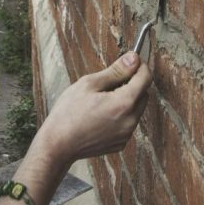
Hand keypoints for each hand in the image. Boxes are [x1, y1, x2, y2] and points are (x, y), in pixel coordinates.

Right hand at [36, 52, 151, 166]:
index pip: (146, 78)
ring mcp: (126, 134)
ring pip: (136, 110)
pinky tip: (100, 116)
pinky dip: (120, 116)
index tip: (131, 62)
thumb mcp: (89, 84)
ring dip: (126, 101)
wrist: (58, 145)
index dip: (139, 66)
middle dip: (132, 84)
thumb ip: (115, 71)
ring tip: (101, 101)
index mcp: (124, 103)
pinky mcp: (120, 143)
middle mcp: (130, 120)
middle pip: (143, 94)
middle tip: (110, 83)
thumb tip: (133, 59)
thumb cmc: (68, 114)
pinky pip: (127, 124)